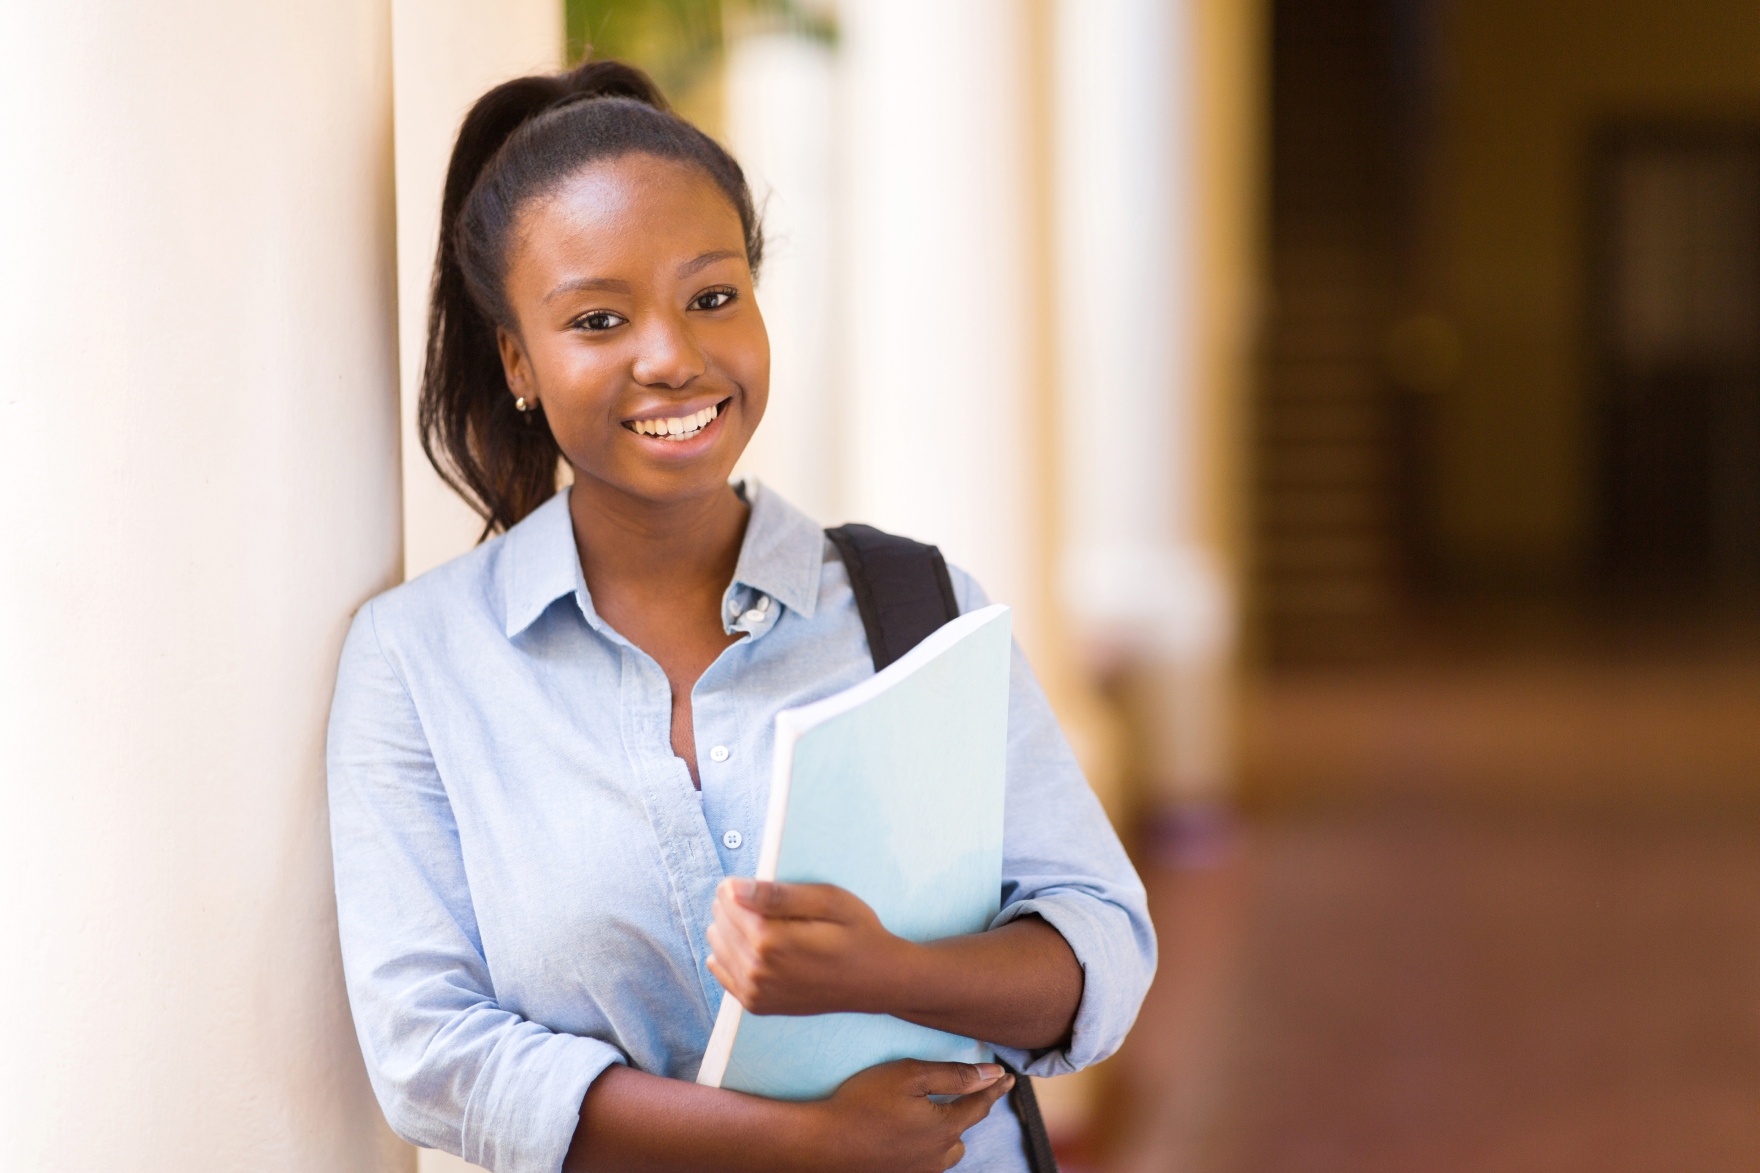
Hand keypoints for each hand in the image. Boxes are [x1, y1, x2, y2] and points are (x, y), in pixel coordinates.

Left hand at [706, 878, 906, 1015]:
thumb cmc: (857, 933)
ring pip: (717, 946)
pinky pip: (722, 972)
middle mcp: (757, 971)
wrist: (877, 980)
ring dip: (732, 930)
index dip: (740, 886)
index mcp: (771, 941)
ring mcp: (755, 992)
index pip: (728, 901)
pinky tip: (755, 948)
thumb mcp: (828, 900)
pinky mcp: (757, 1005)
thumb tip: (732, 888)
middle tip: (768, 905)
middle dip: (735, 907)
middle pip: (719, 923)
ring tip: (766, 925)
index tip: (763, 886)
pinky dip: (731, 955)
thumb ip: (777, 894)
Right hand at [806, 1059, 1013, 1172]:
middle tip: (964, 1095)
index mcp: (945, 1128)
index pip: (980, 1105)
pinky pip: (922, 1164)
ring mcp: (917, 1171)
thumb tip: (993, 1074)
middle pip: (962, 1134)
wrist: (821, 1143)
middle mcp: (937, 1156)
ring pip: (944, 1153)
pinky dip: (923, 1149)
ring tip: (932, 1117)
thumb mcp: (910, 1075)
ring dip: (944, 1135)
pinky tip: (907, 1137)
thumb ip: (955, 1075)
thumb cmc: (863, 1102)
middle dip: (965, 1114)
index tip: (1008, 1078)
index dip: (994, 1088)